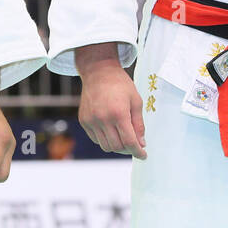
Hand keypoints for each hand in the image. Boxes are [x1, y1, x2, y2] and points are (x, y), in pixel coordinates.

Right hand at [77, 43, 145, 158]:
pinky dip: (105, 140)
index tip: (143, 155)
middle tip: (135, 144)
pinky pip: (96, 139)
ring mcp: (91, 120)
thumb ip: (139, 124)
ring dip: (116, 146)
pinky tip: (112, 131)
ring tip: (123, 138)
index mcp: (118, 113)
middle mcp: (102, 119)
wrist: (98, 72)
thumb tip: (141, 143)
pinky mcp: (84, 121)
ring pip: (105, 146)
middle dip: (128, 149)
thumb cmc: (120, 84)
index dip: (138, 151)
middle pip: (117, 146)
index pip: (129, 142)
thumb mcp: (136, 101)